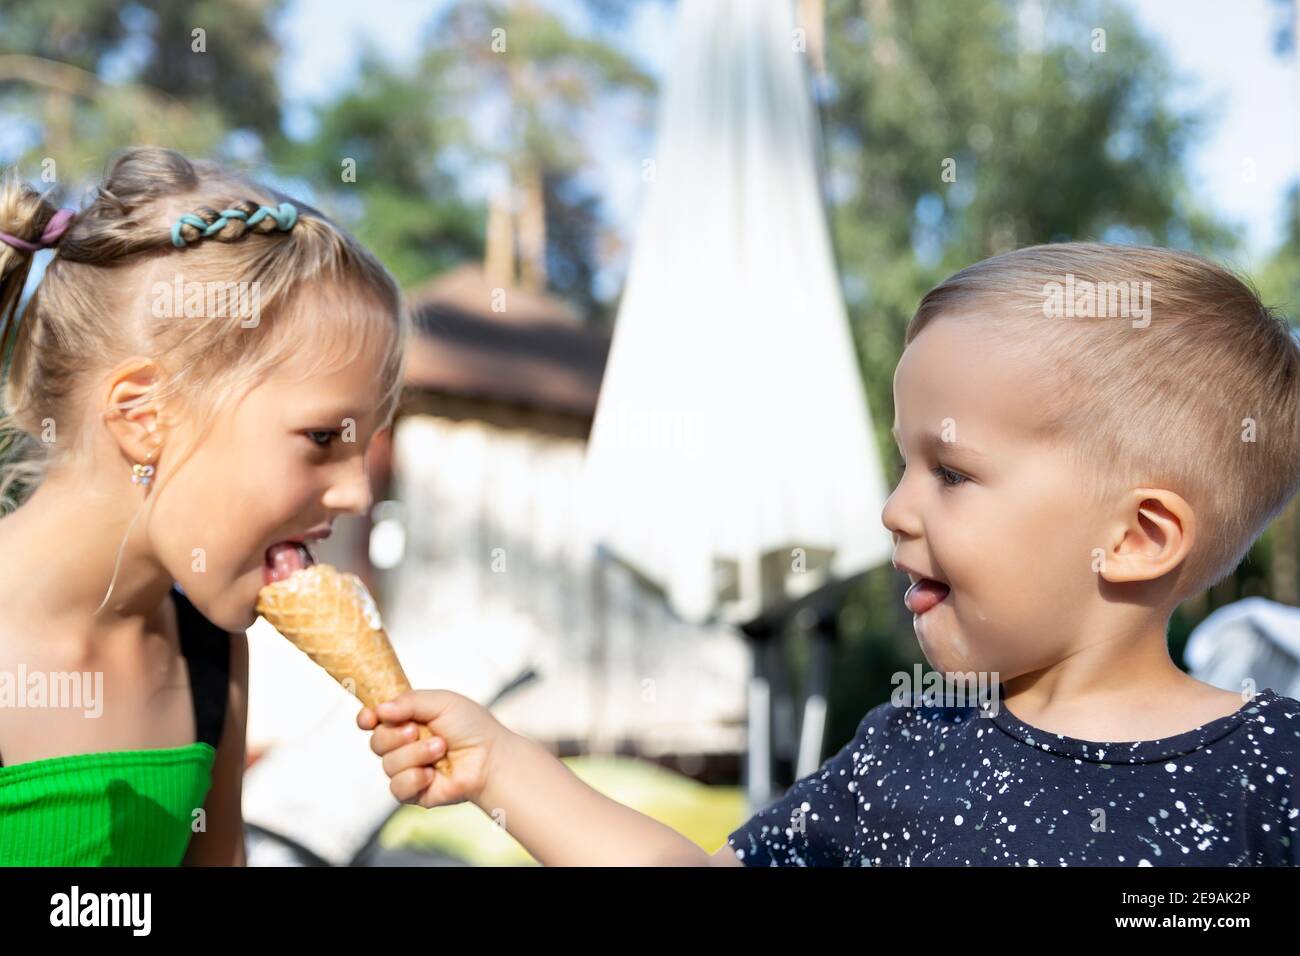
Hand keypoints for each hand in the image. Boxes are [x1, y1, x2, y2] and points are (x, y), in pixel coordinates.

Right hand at [357, 689, 508, 808]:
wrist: (491, 758)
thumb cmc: (471, 727)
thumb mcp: (442, 702)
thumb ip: (409, 701)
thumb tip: (380, 710)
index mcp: (407, 720)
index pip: (374, 719)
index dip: (367, 718)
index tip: (370, 717)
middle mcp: (404, 745)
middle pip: (376, 741)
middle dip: (395, 736)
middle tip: (418, 731)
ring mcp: (408, 769)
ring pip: (387, 764)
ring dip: (415, 754)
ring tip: (441, 749)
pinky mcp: (413, 792)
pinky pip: (397, 788)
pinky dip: (414, 778)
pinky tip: (433, 774)